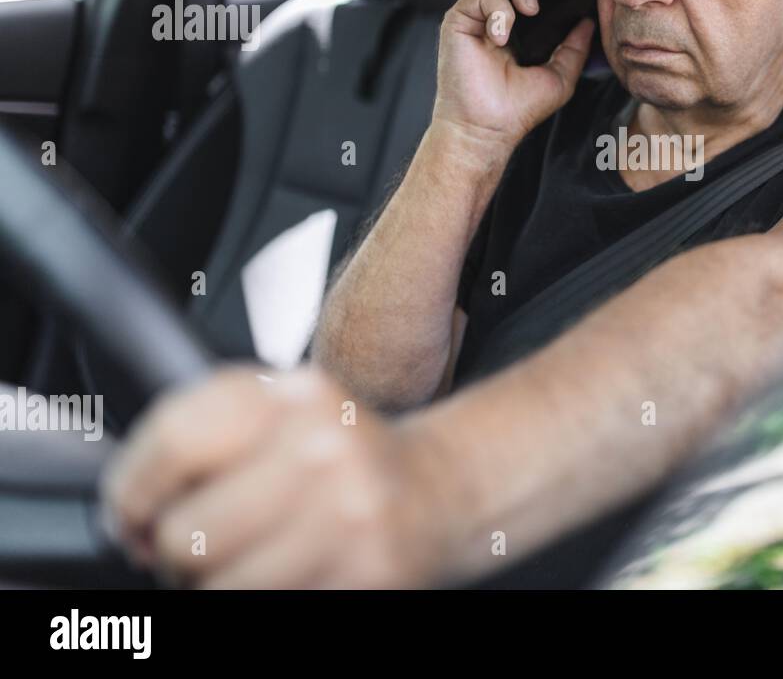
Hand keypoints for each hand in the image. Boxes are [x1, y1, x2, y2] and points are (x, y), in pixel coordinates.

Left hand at [101, 367, 450, 587]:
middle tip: (197, 547)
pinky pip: (265, 608)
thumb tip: (128, 508)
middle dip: (176, 554)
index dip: (132, 490)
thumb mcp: (281, 411)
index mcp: (297, 395)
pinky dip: (262, 599)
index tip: (130, 514)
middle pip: (189, 532)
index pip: (177, 438)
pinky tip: (287, 575)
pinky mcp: (365, 575)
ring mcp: (349, 515)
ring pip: (221, 586)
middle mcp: (325, 448)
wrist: (434, 491)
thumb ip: (206, 430)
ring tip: (247, 562)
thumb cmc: (342, 455)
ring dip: (217, 586)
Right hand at [433, 0, 594, 147]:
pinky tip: (503, 35)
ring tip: (531, 9)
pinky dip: (497, 9)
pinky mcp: (456, 21)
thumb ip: (574, 47)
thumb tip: (588, 22)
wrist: (488, 130)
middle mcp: (492, 16)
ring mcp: (473, 17)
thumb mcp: (559, 75)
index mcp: (515, 24)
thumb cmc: (515, 109)